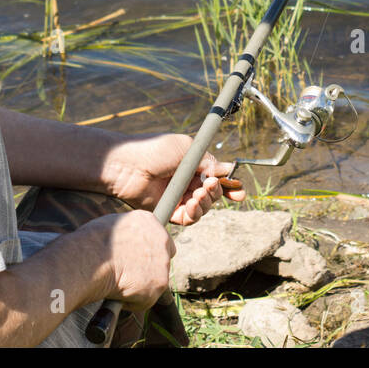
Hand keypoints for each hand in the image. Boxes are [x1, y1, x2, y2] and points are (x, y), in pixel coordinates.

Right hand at [86, 211, 174, 308]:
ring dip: (139, 286)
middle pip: (163, 257)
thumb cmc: (90, 244)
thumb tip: (120, 244)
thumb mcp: (110, 227)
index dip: (147, 250)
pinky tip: (117, 293)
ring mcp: (163, 262)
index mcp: (148, 221)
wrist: (90, 260)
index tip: (136, 259)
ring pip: (155, 280)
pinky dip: (133, 301)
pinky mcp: (160, 283)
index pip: (157, 237)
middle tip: (130, 276)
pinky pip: (146, 298)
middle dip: (150, 267)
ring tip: (116, 284)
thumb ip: (125, 234)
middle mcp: (161, 239)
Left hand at [103, 133, 247, 225]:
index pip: (217, 177)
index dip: (230, 185)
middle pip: (213, 194)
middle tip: (209, 185)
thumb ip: (208, 161)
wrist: (128, 164)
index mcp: (194, 165)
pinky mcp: (169, 210)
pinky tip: (191, 204)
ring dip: (206, 202)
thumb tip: (226, 170)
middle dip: (217, 192)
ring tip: (197, 194)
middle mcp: (188, 183)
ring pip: (203, 207)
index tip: (239, 191)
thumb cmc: (154, 150)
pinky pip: (189, 218)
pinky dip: (194, 213)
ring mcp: (179, 197)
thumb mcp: (186, 148)